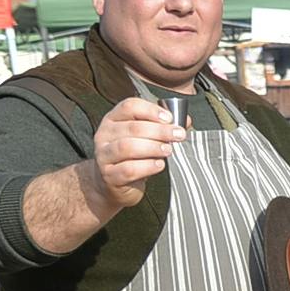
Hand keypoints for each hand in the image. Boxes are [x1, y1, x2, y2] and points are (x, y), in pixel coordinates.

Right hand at [84, 97, 186, 213]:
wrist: (114, 183)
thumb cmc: (132, 156)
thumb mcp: (145, 137)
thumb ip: (163, 127)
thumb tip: (185, 120)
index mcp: (113, 119)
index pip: (129, 106)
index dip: (151, 110)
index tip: (170, 118)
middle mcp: (105, 135)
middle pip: (132, 127)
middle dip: (160, 131)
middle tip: (178, 135)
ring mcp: (104, 156)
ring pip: (127, 147)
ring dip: (153, 147)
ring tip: (168, 150)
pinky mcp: (109, 176)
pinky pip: (128, 170)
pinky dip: (147, 166)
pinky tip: (159, 164)